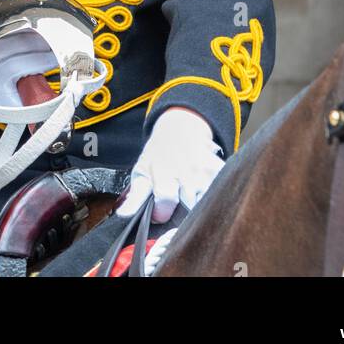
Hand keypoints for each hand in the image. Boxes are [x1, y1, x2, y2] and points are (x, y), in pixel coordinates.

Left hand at [115, 106, 224, 222]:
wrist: (180, 127)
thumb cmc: (159, 153)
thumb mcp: (142, 171)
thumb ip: (136, 197)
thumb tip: (124, 215)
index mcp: (164, 172)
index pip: (166, 203)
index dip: (161, 211)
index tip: (160, 209)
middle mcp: (186, 172)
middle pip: (189, 208)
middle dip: (182, 211)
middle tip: (176, 199)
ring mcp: (205, 171)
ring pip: (205, 204)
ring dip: (198, 204)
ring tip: (188, 194)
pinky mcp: (219, 169)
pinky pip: (220, 192)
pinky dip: (213, 195)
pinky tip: (202, 188)